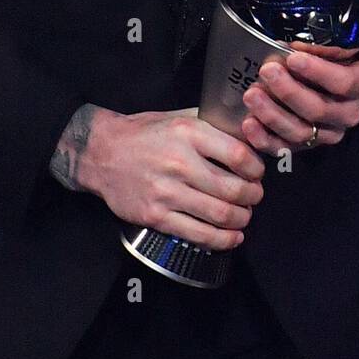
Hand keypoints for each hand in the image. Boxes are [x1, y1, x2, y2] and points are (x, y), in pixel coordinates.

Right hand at [84, 106, 265, 251]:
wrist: (101, 153)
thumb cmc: (143, 134)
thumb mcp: (178, 119)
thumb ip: (211, 128)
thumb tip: (247, 137)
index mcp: (188, 134)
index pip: (238, 156)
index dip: (257, 169)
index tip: (258, 174)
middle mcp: (178, 162)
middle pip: (233, 189)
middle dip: (253, 197)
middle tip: (254, 196)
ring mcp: (166, 192)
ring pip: (220, 215)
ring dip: (241, 219)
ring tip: (243, 215)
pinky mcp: (156, 216)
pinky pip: (199, 235)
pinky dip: (223, 240)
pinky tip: (232, 236)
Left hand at [239, 8, 358, 155]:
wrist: (329, 73)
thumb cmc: (345, 49)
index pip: (345, 83)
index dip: (319, 72)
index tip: (292, 56)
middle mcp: (347, 112)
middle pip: (319, 109)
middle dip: (290, 91)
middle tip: (266, 70)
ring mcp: (326, 131)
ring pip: (301, 131)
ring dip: (273, 115)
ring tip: (251, 94)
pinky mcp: (305, 143)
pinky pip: (285, 148)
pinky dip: (265, 140)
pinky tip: (249, 125)